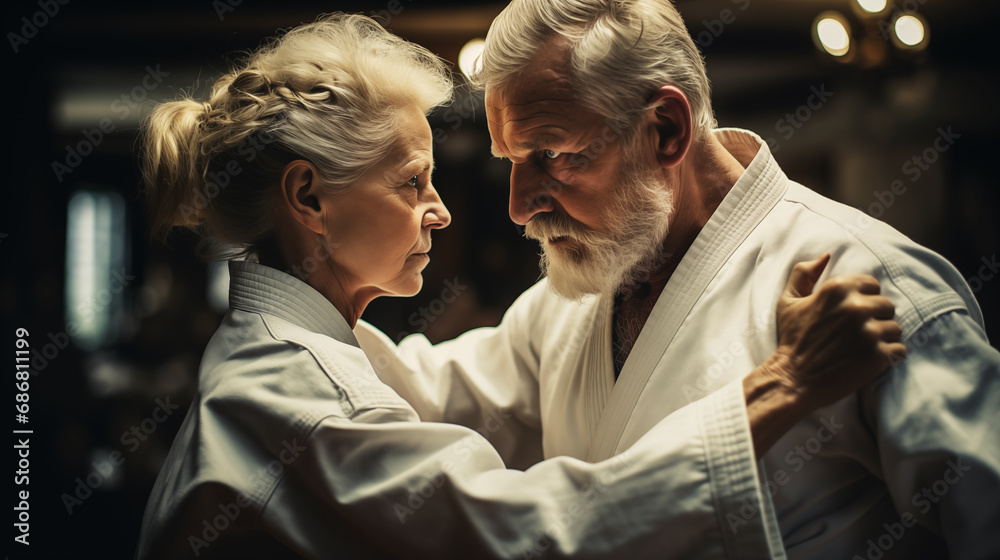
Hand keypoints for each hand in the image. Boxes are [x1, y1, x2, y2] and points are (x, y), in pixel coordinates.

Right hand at [744, 253, 905, 455]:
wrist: (793, 379)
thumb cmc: (791, 339)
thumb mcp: (788, 301)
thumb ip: (803, 273)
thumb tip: (826, 255)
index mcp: (837, 288)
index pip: (872, 285)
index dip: (863, 299)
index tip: (851, 315)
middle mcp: (855, 307)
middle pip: (887, 306)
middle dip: (875, 318)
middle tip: (857, 334)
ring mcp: (869, 332)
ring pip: (895, 328)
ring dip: (883, 338)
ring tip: (862, 347)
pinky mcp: (878, 356)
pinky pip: (900, 349)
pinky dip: (888, 356)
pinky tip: (869, 359)